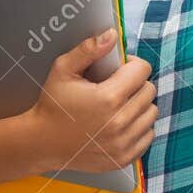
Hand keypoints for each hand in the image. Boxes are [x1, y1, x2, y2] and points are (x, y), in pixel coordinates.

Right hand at [23, 28, 156, 174]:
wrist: (40, 143)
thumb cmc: (52, 105)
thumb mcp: (63, 70)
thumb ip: (88, 49)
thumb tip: (113, 34)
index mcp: (108, 98)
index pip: (142, 70)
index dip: (131, 65)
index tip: (120, 69)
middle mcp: (120, 122)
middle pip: (149, 90)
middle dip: (136, 84)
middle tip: (117, 86)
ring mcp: (123, 142)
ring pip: (152, 112)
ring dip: (139, 105)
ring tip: (119, 104)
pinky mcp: (124, 157)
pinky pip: (149, 134)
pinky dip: (139, 126)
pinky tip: (121, 122)